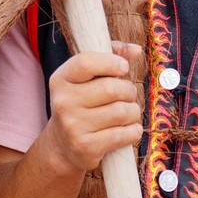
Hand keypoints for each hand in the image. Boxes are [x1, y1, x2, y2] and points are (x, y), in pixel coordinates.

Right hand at [43, 42, 142, 174]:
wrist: (63, 146)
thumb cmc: (82, 103)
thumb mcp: (88, 77)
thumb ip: (112, 56)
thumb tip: (136, 50)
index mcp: (61, 79)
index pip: (86, 62)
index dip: (111, 62)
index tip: (123, 67)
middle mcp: (63, 102)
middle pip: (111, 88)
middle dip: (129, 90)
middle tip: (128, 95)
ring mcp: (73, 126)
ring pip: (122, 112)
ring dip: (133, 111)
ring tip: (127, 113)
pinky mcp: (86, 147)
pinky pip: (124, 134)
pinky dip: (133, 130)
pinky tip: (127, 129)